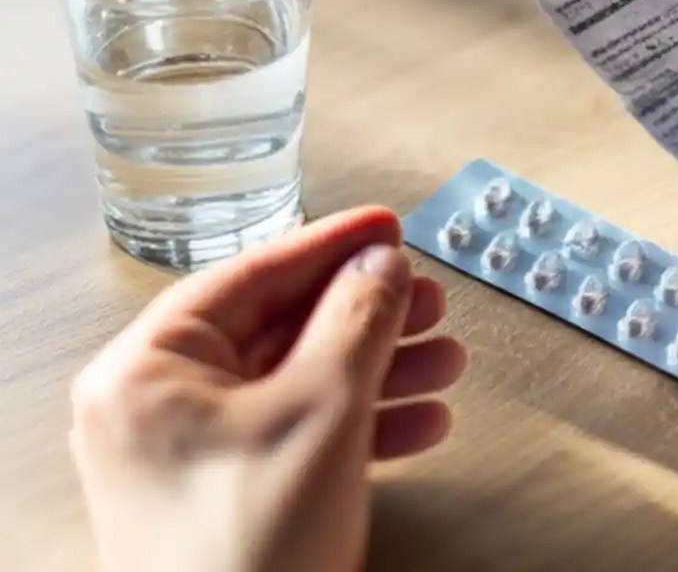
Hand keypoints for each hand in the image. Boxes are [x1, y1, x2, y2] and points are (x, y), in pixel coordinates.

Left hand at [70, 207, 466, 571]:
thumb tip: (381, 266)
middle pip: (278, 331)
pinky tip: (419, 422)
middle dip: (367, 317)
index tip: (386, 226)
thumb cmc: (251, 551)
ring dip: (378, 370)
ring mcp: (190, 458)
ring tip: (444, 359)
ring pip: (298, 384)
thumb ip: (356, 323)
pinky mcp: (228, 497)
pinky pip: (299, 435)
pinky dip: (360, 424)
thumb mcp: (322, 412)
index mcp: (147, 372)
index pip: (249, 278)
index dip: (329, 246)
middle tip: (427, 298)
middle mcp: (158, 409)